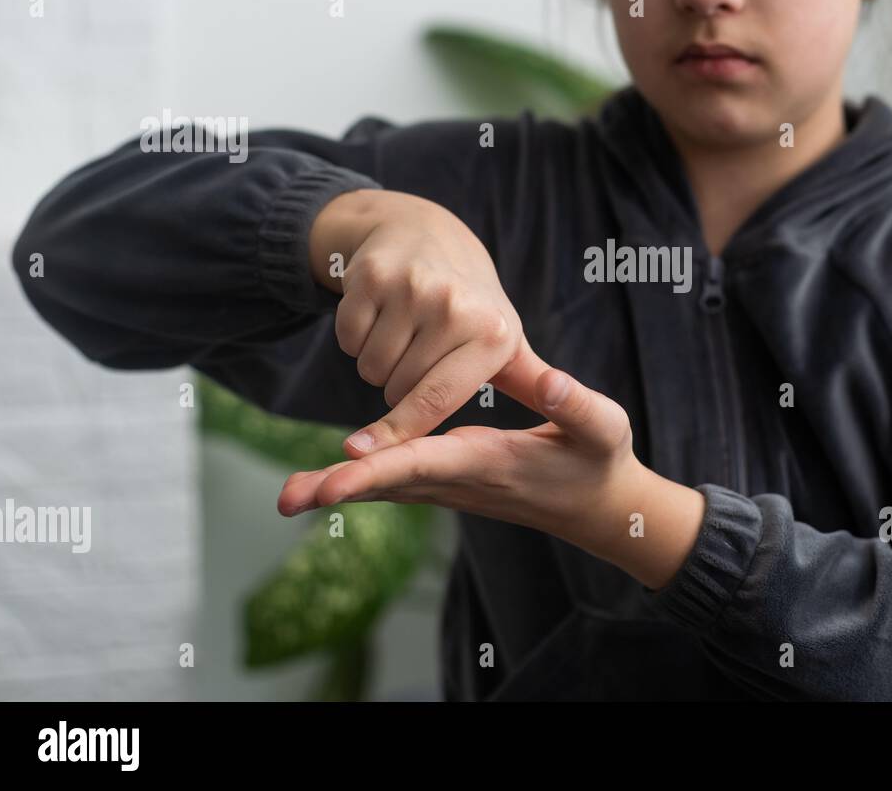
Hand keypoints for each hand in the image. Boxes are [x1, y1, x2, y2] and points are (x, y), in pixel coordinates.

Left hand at [277, 367, 639, 542]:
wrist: (601, 508)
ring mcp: (453, 487)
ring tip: (287, 496)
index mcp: (491, 462)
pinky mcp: (450, 482)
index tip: (339, 471)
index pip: (428, 462)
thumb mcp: (605, 429)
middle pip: (391, 485)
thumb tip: (550, 383)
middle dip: (339, 489)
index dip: (382, 466)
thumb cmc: (602, 462)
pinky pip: (395, 484)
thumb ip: (578, 405)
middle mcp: (463, 481)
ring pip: (386, 488)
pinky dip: (356, 483)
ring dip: (337, 489)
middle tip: (287, 498)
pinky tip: (324, 485)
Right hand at [308, 189, 548, 454]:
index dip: (401, 433)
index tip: (368, 458)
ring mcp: (412, 288)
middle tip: (418, 354)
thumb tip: (564, 411)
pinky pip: (347, 339)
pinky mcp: (372, 275)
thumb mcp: (504, 338)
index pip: (436, 400)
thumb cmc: (470, 304)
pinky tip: (379, 315)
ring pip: (369, 368)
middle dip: (398, 387)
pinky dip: (354, 337)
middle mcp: (454, 308)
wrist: (429, 235)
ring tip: (403, 334)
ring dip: (376, 363)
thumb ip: (530, 382)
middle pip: (396, 389)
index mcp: (492, 333)